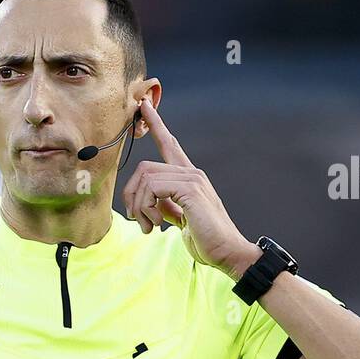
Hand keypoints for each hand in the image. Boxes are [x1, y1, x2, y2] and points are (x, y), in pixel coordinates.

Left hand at [121, 98, 256, 277]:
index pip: (170, 145)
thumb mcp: (179, 219)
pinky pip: (153, 187)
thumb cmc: (206, 239)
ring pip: (145, 177)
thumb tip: (148, 203)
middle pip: (144, 168)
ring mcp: (192, 179)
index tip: (144, 106)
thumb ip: (165, 206)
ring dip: (139, 206)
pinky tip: (156, 224)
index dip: (157, 125)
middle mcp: (191, 173)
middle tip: (137, 220)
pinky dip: (147, 208)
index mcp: (189, 178)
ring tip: (148, 226)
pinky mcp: (191, 189)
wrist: (228, 253)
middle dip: (131, 196)